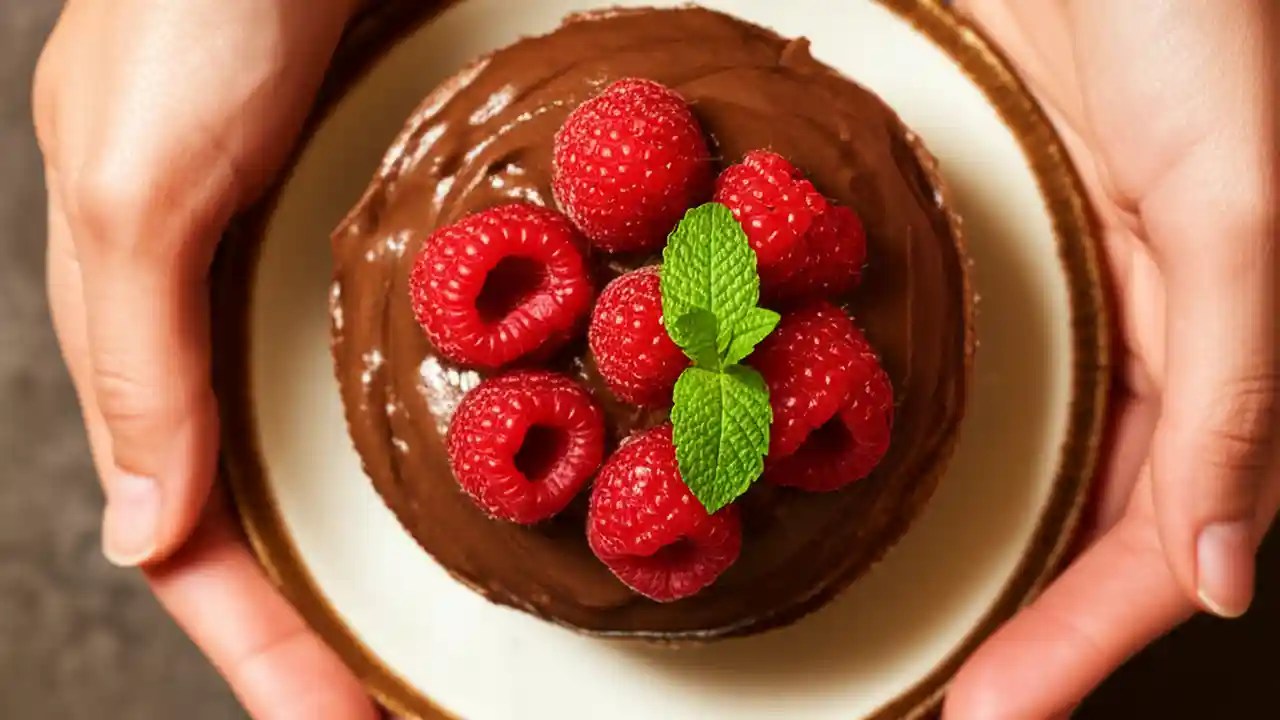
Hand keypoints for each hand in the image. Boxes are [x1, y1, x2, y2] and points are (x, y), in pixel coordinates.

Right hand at [34, 1, 376, 716]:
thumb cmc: (198, 8)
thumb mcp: (139, 180)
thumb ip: (134, 353)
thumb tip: (141, 536)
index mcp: (140, 329)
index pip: (187, 535)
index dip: (257, 644)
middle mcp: (222, 323)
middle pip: (262, 520)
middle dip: (318, 632)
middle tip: (389, 714)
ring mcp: (306, 288)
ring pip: (328, 463)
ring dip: (379, 561)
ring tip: (435, 644)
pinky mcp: (386, 242)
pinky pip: (408, 371)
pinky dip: (441, 444)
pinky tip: (497, 484)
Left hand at [946, 1, 1276, 716]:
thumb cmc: (1208, 18)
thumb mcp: (1236, 202)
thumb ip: (1239, 385)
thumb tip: (1216, 571)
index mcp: (1230, 346)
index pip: (1165, 532)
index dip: (1084, 637)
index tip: (995, 711)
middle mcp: (1161, 333)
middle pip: (1097, 514)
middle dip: (1030, 616)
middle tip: (955, 698)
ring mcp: (1088, 291)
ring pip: (1047, 451)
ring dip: (991, 537)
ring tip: (918, 611)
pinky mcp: (1023, 238)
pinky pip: (995, 358)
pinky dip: (950, 423)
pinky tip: (898, 463)